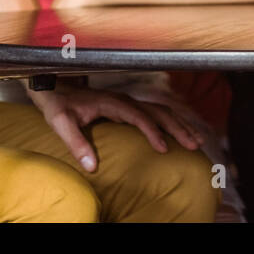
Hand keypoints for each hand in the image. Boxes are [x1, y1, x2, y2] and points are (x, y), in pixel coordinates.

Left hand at [26, 81, 203, 172]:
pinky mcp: (129, 107)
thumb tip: (92, 166)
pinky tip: (182, 133)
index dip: (152, 131)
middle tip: (194, 144)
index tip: (163, 148)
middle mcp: (125, 100)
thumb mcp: (61, 123)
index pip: (138, 116)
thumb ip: (76, 143)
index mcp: (113, 102)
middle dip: (178, 128)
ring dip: (180, 125)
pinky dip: (172, 122)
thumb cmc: (59, 105)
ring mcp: (129, 102)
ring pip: (161, 111)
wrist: (56, 87)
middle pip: (159, 112)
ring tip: (197, 140)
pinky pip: (156, 114)